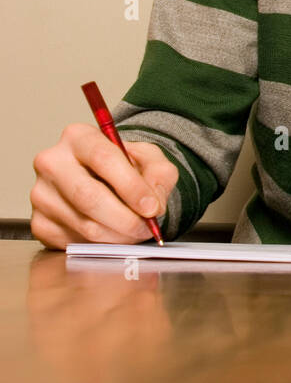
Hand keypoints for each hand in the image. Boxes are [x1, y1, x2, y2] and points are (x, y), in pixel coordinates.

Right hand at [30, 124, 178, 248]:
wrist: (102, 184)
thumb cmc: (124, 168)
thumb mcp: (149, 160)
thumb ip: (159, 174)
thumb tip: (153, 204)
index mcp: (77, 137)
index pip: (103, 158)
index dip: (131, 187)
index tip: (151, 208)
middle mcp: (52, 162)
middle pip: (89, 196)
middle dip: (126, 219)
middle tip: (147, 228)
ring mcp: (41, 194)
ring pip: (85, 225)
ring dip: (118, 236)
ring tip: (134, 231)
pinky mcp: (40, 223)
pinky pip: (75, 243)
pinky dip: (101, 246)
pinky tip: (112, 235)